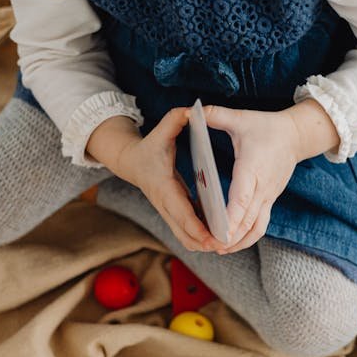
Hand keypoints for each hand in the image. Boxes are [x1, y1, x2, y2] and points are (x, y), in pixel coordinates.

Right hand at [113, 108, 225, 252]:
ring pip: (185, 238)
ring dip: (203, 244)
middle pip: (184, 233)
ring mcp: (168, 212)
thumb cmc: (149, 147)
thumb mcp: (162, 131)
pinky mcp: (173, 214)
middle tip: (226, 245)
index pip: (180, 212)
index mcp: (164, 187)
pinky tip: (219, 236)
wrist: (131, 162)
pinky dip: (201, 237)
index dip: (196, 226)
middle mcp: (165, 204)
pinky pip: (187, 232)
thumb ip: (175, 119)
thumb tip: (191, 111)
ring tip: (225, 244)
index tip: (212, 237)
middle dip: (204, 242)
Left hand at [203, 105, 306, 253]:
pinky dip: (247, 237)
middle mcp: (263, 186)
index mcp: (253, 167)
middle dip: (231, 235)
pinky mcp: (270, 200)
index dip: (232, 216)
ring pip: (256, 226)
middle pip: (248, 218)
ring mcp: (269, 196)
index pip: (243, 197)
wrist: (296, 136)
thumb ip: (216, 116)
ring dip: (240, 241)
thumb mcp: (241, 118)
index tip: (220, 231)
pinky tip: (231, 243)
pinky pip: (260, 224)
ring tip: (219, 249)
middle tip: (212, 246)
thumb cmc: (267, 127)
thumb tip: (191, 111)